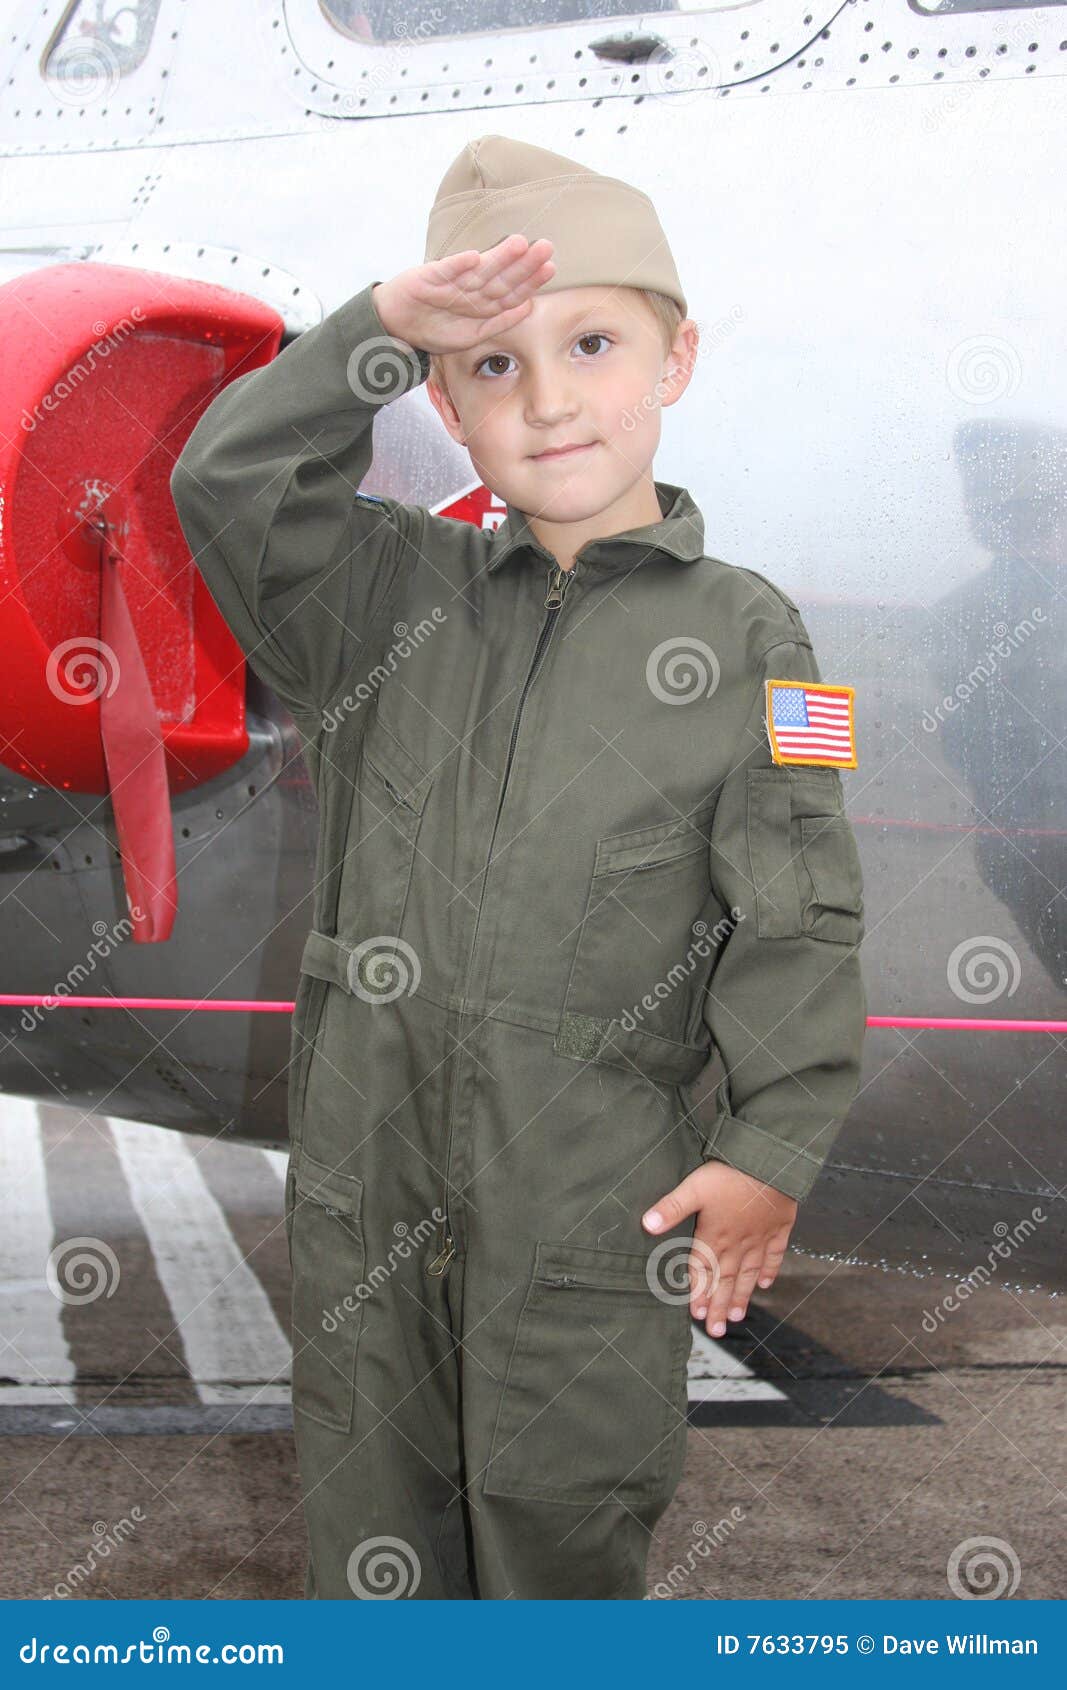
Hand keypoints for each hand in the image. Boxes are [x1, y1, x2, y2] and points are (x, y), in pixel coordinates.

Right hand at [372, 234, 555, 356]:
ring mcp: (451, 281)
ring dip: (498, 257)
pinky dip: (457, 265)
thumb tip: (528, 307)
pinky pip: (445, 271)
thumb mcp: (471, 335)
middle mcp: (470, 289)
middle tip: (545, 247)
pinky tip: (473, 257)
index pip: (511, 290)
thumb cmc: (434, 328)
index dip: (530, 280)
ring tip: (519, 244)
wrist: (396, 325)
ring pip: (479, 270)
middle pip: (501, 276)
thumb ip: (498, 322)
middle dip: (523, 263)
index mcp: (482, 302)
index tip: (550, 268)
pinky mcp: (428, 276)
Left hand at [642, 1161, 796, 1336]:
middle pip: (726, 1279)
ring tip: (736, 1316)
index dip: (699, 1292)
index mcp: (715, 1235)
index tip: (697, 1315)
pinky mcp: (778, 1227)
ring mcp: (760, 1237)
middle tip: (715, 1330)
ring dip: (741, 1294)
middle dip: (719, 1306)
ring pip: (748, 1272)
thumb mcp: (694, 1187)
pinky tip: (764, 1284)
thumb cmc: (730, 1173)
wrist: (771, 1164)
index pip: (704, 1270)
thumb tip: (646, 1225)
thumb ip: (671, 1207)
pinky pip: (774, 1254)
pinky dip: (769, 1270)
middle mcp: (737, 1243)